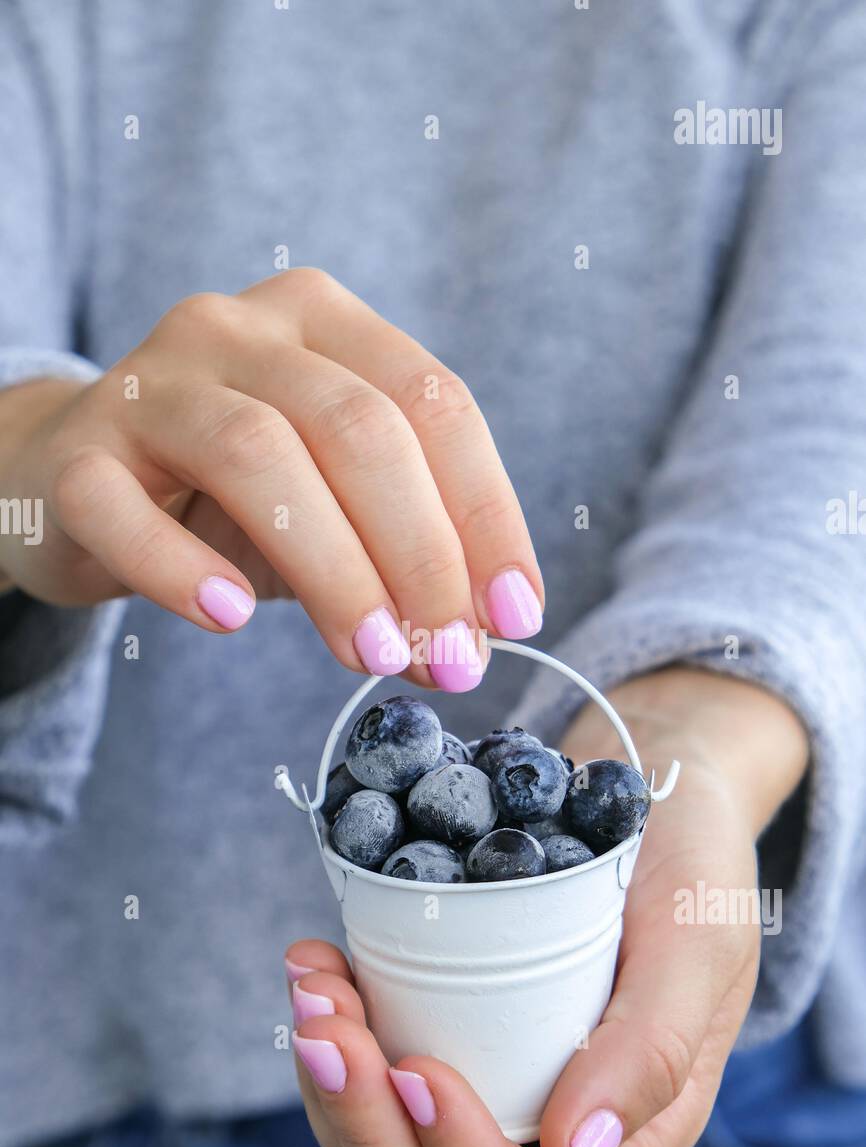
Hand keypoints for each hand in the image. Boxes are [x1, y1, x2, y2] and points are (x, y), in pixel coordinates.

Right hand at [0, 269, 541, 687]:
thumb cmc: (226, 497)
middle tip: (448, 656)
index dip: (486, 513)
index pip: (432, 402)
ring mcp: (148, 384)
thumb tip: (477, 635)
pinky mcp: (75, 457)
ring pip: (256, 456)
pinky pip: (123, 510)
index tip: (516, 614)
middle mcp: (238, 329)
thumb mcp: (331, 501)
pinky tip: (231, 617)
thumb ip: (402, 545)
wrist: (73, 480)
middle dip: (421, 554)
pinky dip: (182, 569)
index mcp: (323, 320)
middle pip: (357, 428)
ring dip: (332, 569)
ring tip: (370, 654)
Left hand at [285, 669, 807, 1146]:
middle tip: (328, 1033)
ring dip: (333, 1087)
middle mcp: (552, 1129)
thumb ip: (652, 1054)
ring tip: (314, 990)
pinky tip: (317, 959)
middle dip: (368, 1132)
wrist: (651, 786)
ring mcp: (493, 1085)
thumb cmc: (691, 865)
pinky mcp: (445, 1029)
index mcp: (628, 1136)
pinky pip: (372, 1074)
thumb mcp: (696, 945)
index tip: (422, 1070)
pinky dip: (334, 1026)